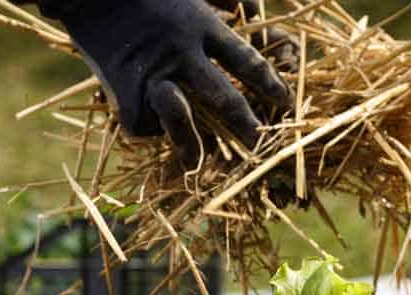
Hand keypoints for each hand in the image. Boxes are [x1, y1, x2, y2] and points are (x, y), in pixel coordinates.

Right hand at [55, 0, 294, 166]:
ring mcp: (151, 76)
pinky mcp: (123, 93)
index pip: (247, 62)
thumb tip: (258, 21)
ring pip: (180, 119)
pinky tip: (157, 131)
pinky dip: (152, 130)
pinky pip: (144, 123)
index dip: (270, 85)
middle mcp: (181, 54)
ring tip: (203, 163)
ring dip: (195, 144)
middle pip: (224, 99)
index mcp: (201, 26)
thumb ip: (230, 4)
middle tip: (260, 145)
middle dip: (247, 126)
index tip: (286, 103)